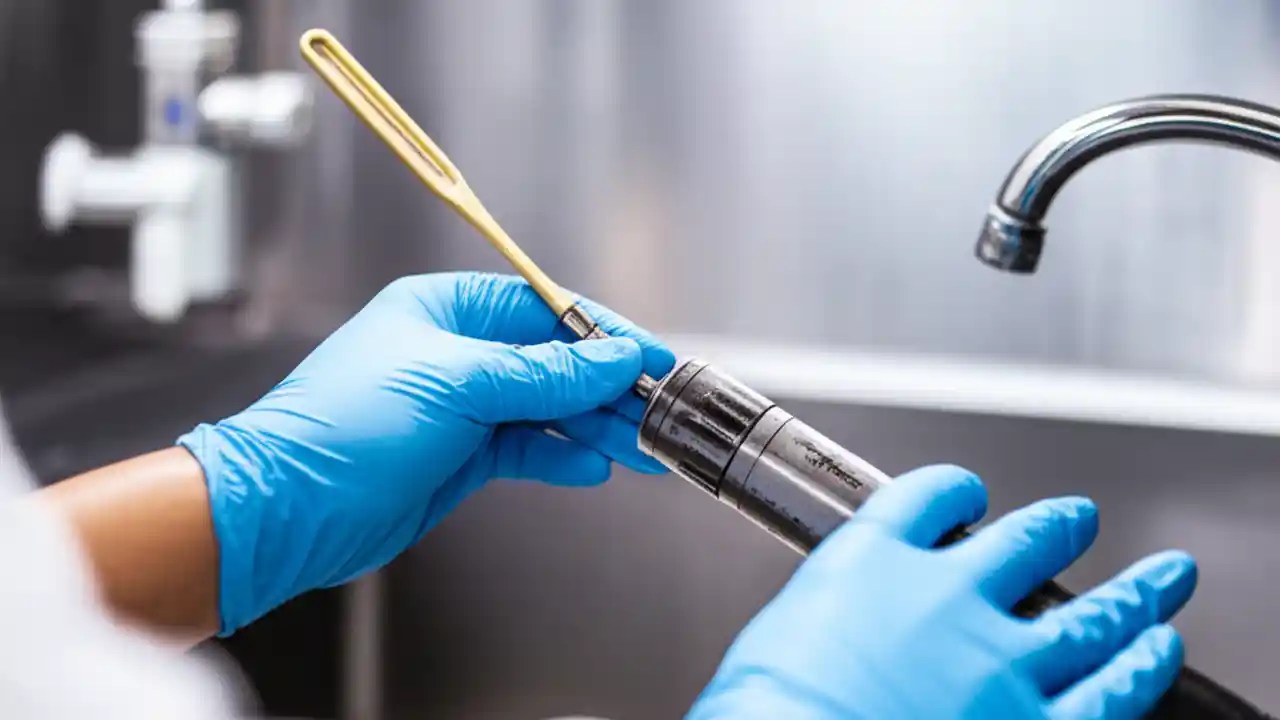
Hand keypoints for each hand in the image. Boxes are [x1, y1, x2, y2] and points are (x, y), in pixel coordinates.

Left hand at [179, 272, 673, 634]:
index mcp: (446, 310)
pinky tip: (591, 466)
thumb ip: (544, 373)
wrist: (288, 509)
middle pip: (553, 362)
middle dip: (607, 388)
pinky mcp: (458, 455)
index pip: (545, 309)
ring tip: (641, 448)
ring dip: (593, 427)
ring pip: (546, 409)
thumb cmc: (344, 427)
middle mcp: (455, 352)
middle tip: (655, 413)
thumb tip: (610, 357)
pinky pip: (525, 447)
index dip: (603, 334)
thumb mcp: (459, 385)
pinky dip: (559, 456)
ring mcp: (458, 406)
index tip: (649, 357)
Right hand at [688, 465, 1196, 719]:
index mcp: (874, 565)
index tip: (965, 493)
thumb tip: (834, 640)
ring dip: (1134, 593)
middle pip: (1024, 541)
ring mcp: (1001, 663)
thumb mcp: (776, 640)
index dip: (954, 490)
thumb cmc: (765, 708)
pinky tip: (1158, 651)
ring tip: (1161, 579)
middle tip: (1079, 516)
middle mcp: (948, 600)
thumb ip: (826, 623)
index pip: (926, 500)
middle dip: (1058, 525)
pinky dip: (1142, 667)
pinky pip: (1110, 689)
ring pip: (1090, 615)